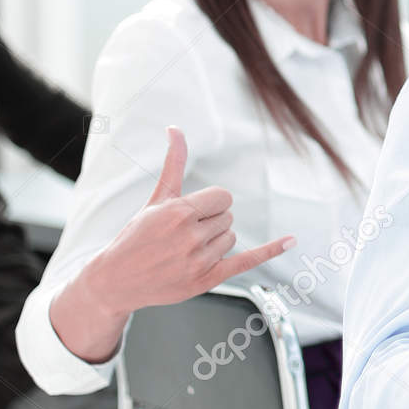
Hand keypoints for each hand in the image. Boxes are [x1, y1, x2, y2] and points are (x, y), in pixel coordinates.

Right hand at [49, 126, 293, 363]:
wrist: (117, 280)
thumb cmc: (136, 236)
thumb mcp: (157, 199)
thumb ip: (174, 163)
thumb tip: (175, 129)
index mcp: (180, 212)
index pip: (224, 198)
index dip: (212, 204)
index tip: (194, 213)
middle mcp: (190, 236)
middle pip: (228, 218)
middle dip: (210, 223)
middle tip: (183, 236)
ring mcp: (199, 260)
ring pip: (232, 238)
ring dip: (215, 242)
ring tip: (186, 251)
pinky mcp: (207, 280)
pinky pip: (248, 261)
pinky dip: (271, 250)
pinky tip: (291, 240)